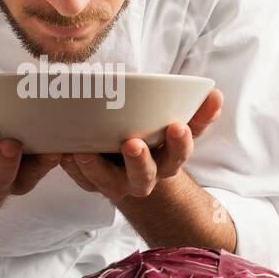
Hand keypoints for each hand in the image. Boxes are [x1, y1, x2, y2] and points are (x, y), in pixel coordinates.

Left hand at [59, 88, 222, 201]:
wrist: (131, 169)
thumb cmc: (154, 137)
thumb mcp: (176, 125)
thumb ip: (196, 112)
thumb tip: (215, 93)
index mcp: (168, 161)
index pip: (179, 152)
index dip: (180, 142)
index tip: (178, 126)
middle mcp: (145, 178)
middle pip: (145, 175)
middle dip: (139, 160)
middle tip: (132, 143)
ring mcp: (116, 184)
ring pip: (107, 182)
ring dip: (95, 168)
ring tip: (83, 152)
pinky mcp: (92, 184)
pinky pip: (80, 180)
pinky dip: (71, 168)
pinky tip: (62, 152)